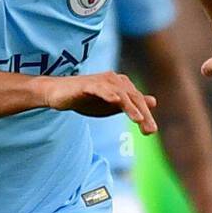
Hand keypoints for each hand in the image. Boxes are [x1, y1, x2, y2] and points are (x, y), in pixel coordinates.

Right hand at [41, 71, 156, 130]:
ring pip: (119, 94)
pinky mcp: (87, 84)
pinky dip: (108, 94)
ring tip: (138, 120)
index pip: (137, 101)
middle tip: (149, 130)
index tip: (151, 132)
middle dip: (142, 114)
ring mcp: (101, 82)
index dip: (146, 116)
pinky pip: (100, 89)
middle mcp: (114, 80)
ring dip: (130, 107)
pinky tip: (116, 101)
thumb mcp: (112, 105)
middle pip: (132, 98)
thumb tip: (153, 102)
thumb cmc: (86, 99)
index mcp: (122, 85)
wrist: (58, 94)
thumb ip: (131, 104)